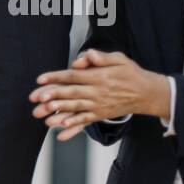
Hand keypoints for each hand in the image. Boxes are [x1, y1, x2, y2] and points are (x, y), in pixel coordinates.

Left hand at [29, 49, 170, 140]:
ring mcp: (99, 105)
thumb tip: (87, 54)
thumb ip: (102, 57)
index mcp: (100, 76)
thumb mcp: (119, 59)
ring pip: (76, 108)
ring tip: (43, 114)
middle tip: (36, 98)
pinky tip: (60, 129)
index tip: (40, 79)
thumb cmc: (130, 73)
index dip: (56, 77)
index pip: (74, 76)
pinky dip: (73, 126)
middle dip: (52, 95)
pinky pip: (85, 121)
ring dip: (58, 111)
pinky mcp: (100, 115)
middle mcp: (98, 92)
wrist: (147, 93)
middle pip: (72, 93)